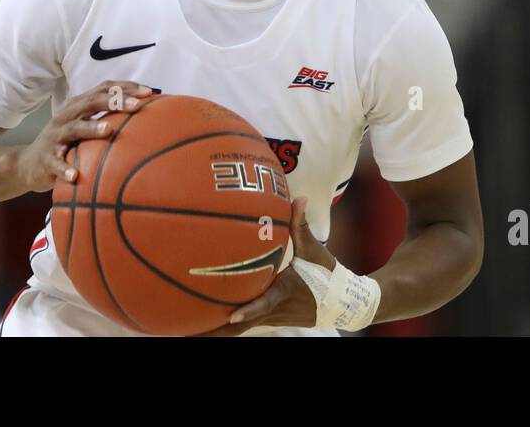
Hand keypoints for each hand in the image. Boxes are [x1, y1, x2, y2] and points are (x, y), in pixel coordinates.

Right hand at [13, 80, 152, 193]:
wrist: (28, 165)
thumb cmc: (67, 145)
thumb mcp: (85, 129)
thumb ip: (109, 120)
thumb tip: (146, 118)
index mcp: (78, 106)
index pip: (103, 89)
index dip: (125, 88)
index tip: (150, 92)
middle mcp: (66, 116)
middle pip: (90, 102)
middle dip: (114, 101)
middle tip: (137, 106)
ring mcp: (55, 137)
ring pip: (73, 128)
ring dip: (91, 128)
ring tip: (108, 130)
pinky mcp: (46, 159)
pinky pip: (56, 163)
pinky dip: (65, 168)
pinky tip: (75, 175)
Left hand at [202, 196, 337, 335]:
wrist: (341, 303)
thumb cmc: (326, 274)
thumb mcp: (314, 249)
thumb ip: (301, 224)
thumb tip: (298, 197)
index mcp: (284, 291)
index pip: (265, 303)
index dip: (250, 309)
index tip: (231, 315)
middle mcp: (274, 309)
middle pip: (242, 325)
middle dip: (216, 330)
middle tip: (189, 332)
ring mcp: (271, 317)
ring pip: (240, 328)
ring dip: (216, 330)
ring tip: (188, 332)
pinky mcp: (270, 318)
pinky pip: (244, 324)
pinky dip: (225, 326)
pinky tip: (206, 322)